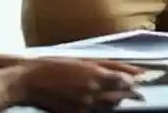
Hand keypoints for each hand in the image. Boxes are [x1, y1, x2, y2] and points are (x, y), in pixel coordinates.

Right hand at [6, 58, 141, 111]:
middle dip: (129, 92)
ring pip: (111, 107)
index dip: (133, 81)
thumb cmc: (54, 66)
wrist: (28, 82)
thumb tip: (135, 70)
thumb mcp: (84, 60)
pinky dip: (103, 108)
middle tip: (135, 90)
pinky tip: (101, 101)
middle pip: (121, 96)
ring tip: (117, 94)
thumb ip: (112, 66)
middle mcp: (92, 93)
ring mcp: (84, 107)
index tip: (139, 78)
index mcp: (94, 76)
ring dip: (117, 100)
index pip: (125, 82)